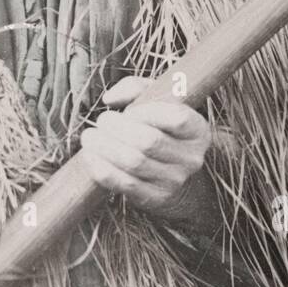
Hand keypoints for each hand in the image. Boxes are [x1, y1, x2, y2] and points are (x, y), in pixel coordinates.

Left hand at [79, 75, 214, 223]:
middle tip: (101, 121)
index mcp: (198, 130)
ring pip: (134, 162)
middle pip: (149, 141)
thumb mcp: (159, 102)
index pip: (177, 119)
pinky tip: (90, 157)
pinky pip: (124, 184)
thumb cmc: (162, 130)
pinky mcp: (156, 199)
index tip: (128, 111)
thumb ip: (136, 87)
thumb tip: (110, 99)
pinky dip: (102, 169)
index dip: (147, 112)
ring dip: (104, 147)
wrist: (178, 177)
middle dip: (117, 128)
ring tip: (89, 137)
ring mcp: (175, 181)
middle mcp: (191, 158)